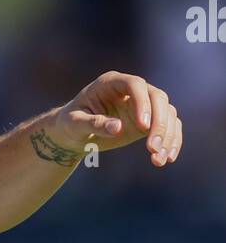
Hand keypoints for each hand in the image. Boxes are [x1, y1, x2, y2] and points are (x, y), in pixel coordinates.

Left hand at [53, 71, 182, 166]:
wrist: (74, 134)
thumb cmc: (70, 124)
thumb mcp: (75, 124)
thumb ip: (94, 123)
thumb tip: (117, 128)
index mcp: (111, 83)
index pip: (135, 85)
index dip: (142, 103)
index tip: (143, 127)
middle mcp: (131, 90)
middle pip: (158, 97)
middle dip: (159, 123)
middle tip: (152, 148)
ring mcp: (144, 104)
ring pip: (168, 112)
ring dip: (168, 136)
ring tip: (158, 160)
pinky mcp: (150, 120)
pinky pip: (170, 126)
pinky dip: (172, 141)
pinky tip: (167, 159)